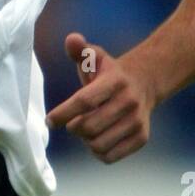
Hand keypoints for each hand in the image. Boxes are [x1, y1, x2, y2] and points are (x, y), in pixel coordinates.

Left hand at [44, 32, 155, 163]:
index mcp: (115, 81)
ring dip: (85, 140)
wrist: (145, 82)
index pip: (84, 101)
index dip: (63, 113)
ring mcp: (137, 121)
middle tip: (72, 122)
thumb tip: (72, 39)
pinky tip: (97, 139)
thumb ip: (80, 49)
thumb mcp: (95, 56)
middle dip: (73, 127)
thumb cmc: (110, 72)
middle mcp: (129, 101)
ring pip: (98, 144)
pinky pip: (110, 156)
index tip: (49, 120)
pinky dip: (98, 152)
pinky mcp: (141, 138)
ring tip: (87, 129)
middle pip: (89, 127)